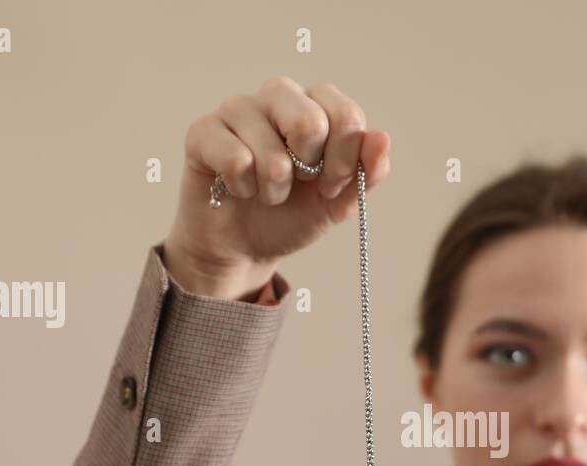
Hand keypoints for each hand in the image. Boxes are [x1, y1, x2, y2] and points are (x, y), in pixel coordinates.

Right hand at [163, 75, 391, 298]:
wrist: (244, 246)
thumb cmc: (291, 214)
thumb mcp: (338, 202)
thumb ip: (365, 173)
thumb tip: (382, 138)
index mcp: (316, 106)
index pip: (345, 115)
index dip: (344, 160)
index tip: (331, 186)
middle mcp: (278, 96)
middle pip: (309, 121)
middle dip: (309, 170)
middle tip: (299, 185)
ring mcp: (238, 109)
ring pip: (270, 151)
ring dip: (274, 189)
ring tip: (267, 192)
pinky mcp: (204, 131)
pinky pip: (235, 160)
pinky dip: (243, 188)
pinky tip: (237, 188)